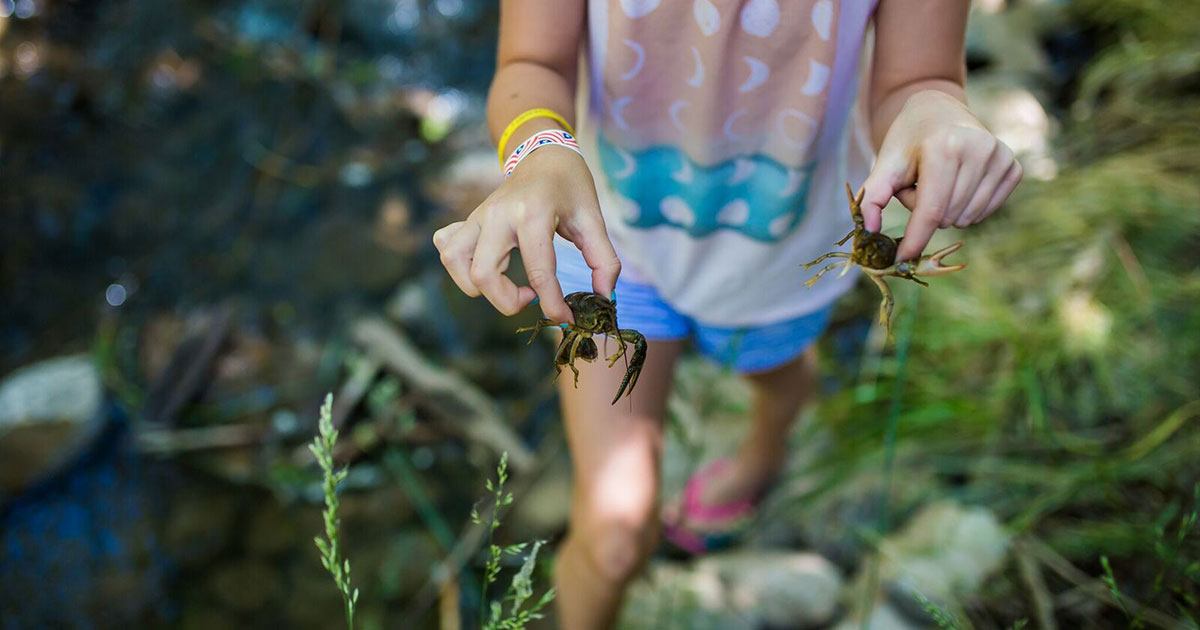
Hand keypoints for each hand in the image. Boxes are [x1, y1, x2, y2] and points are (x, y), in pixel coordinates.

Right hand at [432, 148, 620, 322]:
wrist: (544, 153)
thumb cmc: (571, 186)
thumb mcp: (593, 218)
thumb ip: (604, 259)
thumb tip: (605, 298)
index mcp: (533, 213)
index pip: (537, 271)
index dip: (552, 304)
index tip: (565, 318)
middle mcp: (499, 214)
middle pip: (483, 275)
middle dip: (507, 302)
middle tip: (532, 297)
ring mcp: (478, 215)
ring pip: (455, 261)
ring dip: (477, 286)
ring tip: (506, 284)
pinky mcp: (468, 219)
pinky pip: (446, 246)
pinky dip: (458, 264)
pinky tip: (484, 264)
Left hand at [859, 90, 1022, 260]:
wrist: (939, 110)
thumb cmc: (908, 141)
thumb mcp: (885, 164)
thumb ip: (871, 197)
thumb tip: (868, 231)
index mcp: (945, 147)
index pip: (930, 209)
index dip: (915, 239)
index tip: (902, 260)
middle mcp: (979, 150)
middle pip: (946, 217)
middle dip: (925, 211)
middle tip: (920, 182)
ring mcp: (1001, 158)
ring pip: (966, 218)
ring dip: (945, 210)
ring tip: (938, 181)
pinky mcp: (1013, 168)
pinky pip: (985, 212)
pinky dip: (966, 207)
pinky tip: (959, 183)